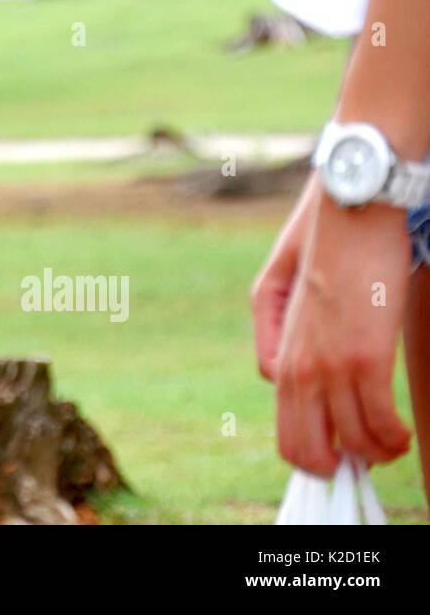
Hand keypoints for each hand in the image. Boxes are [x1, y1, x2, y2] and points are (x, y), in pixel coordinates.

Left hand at [260, 179, 412, 474]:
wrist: (351, 208)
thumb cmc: (321, 243)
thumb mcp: (276, 285)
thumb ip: (273, 334)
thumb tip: (278, 378)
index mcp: (282, 356)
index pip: (287, 433)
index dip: (317, 452)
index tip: (343, 448)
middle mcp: (299, 368)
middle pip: (307, 450)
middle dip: (339, 466)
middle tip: (366, 457)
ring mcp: (331, 366)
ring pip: (353, 443)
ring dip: (378, 454)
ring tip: (393, 443)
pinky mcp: (367, 358)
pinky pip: (380, 423)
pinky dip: (395, 438)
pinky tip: (403, 434)